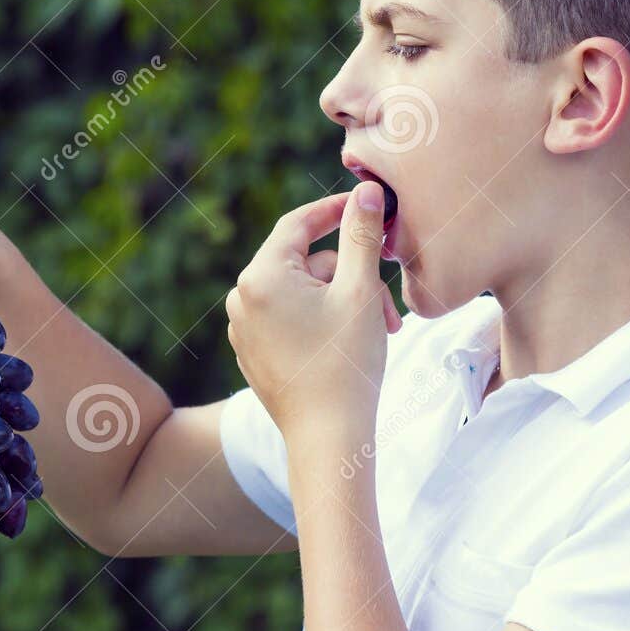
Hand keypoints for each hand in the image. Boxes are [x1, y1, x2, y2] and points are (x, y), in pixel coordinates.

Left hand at [224, 182, 401, 437]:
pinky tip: (351, 346)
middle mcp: (242, 299)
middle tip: (387, 306)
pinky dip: (323, 323)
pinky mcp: (254, 354)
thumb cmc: (346, 365)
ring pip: (303, 293)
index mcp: (260, 277)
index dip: (336, 210)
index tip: (369, 206)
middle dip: (351, 277)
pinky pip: (291, 320)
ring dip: (344, 303)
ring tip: (378, 332)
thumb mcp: (360, 291)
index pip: (299, 223)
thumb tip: (367, 191)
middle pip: (306, 263)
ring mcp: (244, 329)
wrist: (328, 439)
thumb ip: (362, 235)